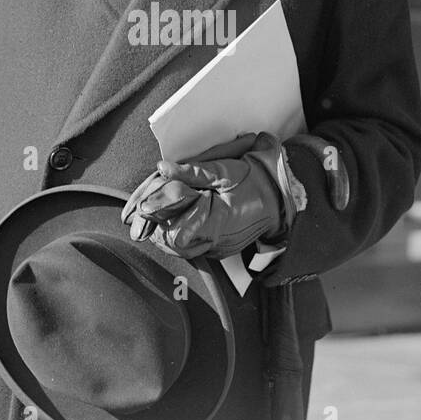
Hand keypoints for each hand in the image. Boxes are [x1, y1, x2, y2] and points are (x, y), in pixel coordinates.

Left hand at [122, 132, 291, 259]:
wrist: (279, 199)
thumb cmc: (253, 181)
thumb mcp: (224, 171)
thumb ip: (191, 172)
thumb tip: (162, 168)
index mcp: (214, 220)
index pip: (172, 225)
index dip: (156, 212)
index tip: (140, 206)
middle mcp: (213, 240)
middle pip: (170, 240)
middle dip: (154, 224)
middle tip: (140, 211)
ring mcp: (214, 249)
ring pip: (177, 248)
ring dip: (163, 231)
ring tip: (154, 216)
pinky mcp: (216, 251)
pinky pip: (190, 248)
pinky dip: (178, 236)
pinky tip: (172, 222)